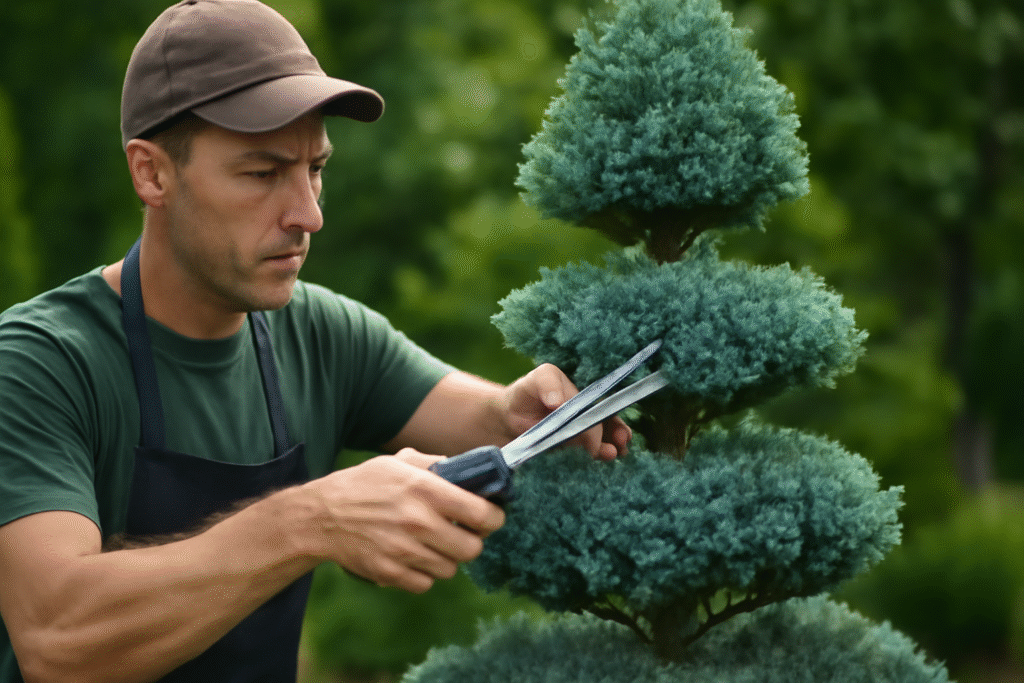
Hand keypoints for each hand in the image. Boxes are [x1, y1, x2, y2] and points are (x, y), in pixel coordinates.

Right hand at [302, 449, 504, 592]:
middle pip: (472, 548)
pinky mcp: (390, 573)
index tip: (490, 516)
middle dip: (472, 541)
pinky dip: (424, 574)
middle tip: (462, 532)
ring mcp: (404, 551)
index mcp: (426, 490)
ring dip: (447, 558)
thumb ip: (436, 465)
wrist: (321, 517)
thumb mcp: (399, 462)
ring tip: (433, 543)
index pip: (483, 514)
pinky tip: (413, 557)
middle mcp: (419, 522)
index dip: (494, 517)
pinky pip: (426, 584)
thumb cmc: (363, 484)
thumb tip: (468, 471)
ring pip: (451, 568)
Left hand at [501, 363, 631, 460]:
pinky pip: (578, 462)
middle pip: (607, 432)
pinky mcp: (564, 456)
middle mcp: (584, 421)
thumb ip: (548, 383)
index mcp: (584, 402)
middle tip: (618, 448)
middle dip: (616, 440)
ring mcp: (575, 441)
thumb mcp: (538, 378)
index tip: (621, 434)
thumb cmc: (526, 393)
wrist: (505, 418)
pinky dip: (587, 466)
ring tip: (609, 456)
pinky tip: (589, 469)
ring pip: (597, 448)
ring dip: (607, 453)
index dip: (616, 424)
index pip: (605, 413)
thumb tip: (558, 402)